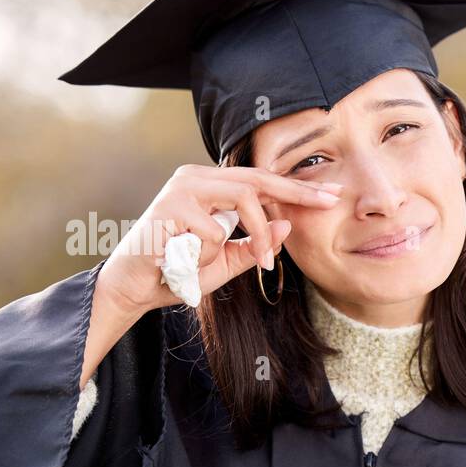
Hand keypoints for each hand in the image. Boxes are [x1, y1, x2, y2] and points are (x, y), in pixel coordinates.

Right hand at [97, 163, 344, 316]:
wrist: (134, 289)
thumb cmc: (178, 273)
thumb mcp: (226, 261)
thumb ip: (255, 244)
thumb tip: (288, 224)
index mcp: (210, 186)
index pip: (261, 181)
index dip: (298, 188)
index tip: (332, 195)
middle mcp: (196, 178)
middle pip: (258, 177)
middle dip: (297, 191)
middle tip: (328, 203)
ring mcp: (182, 187)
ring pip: (242, 198)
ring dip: (254, 234)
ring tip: (258, 263)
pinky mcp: (170, 205)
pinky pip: (214, 230)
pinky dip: (210, 254)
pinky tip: (188, 262)